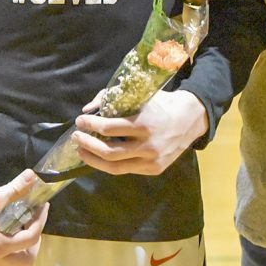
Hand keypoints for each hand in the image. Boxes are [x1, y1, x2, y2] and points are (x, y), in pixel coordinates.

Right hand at [0, 170, 47, 265]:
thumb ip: (15, 189)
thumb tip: (32, 176)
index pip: (31, 238)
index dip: (40, 221)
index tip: (42, 208)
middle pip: (26, 262)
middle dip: (34, 244)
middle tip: (31, 225)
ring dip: (20, 253)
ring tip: (18, 233)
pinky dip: (6, 256)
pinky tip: (2, 238)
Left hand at [72, 89, 207, 175]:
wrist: (189, 119)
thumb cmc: (160, 103)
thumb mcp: (139, 95)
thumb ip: (111, 98)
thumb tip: (88, 109)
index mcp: (144, 123)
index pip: (108, 128)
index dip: (90, 125)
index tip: (80, 120)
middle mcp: (148, 145)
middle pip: (109, 151)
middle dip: (87, 144)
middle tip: (76, 136)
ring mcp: (152, 160)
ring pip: (115, 166)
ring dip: (93, 159)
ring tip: (82, 150)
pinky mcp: (154, 169)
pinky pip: (126, 170)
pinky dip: (109, 164)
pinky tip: (99, 157)